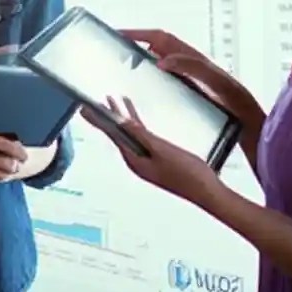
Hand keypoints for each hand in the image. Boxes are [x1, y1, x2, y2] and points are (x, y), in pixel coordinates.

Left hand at [82, 95, 220, 206]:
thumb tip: (120, 121)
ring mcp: (147, 159)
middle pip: (117, 133)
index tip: (84, 108)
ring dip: (121, 117)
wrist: (208, 191)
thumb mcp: (162, 150)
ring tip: (111, 101)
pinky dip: (136, 124)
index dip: (98, 119)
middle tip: (89, 103)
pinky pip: (142, 136)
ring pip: (129, 133)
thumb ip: (140, 135)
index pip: (112, 134)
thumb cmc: (188, 174)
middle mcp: (137, 160)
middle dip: (105, 116)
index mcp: (134, 160)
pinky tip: (134, 116)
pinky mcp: (158, 157)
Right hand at [122, 28, 261, 123]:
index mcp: (192, 57)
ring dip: (140, 63)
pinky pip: (162, 82)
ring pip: (158, 65)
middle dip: (135, 46)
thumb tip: (162, 61)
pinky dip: (148, 82)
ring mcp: (186, 80)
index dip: (139, 33)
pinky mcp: (187, 94)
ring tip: (121, 70)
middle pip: (156, 48)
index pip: (160, 38)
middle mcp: (187, 65)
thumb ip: (191, 67)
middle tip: (115, 52)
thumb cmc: (236, 101)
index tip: (119, 34)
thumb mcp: (216, 81)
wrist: (250, 123)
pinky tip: (141, 94)